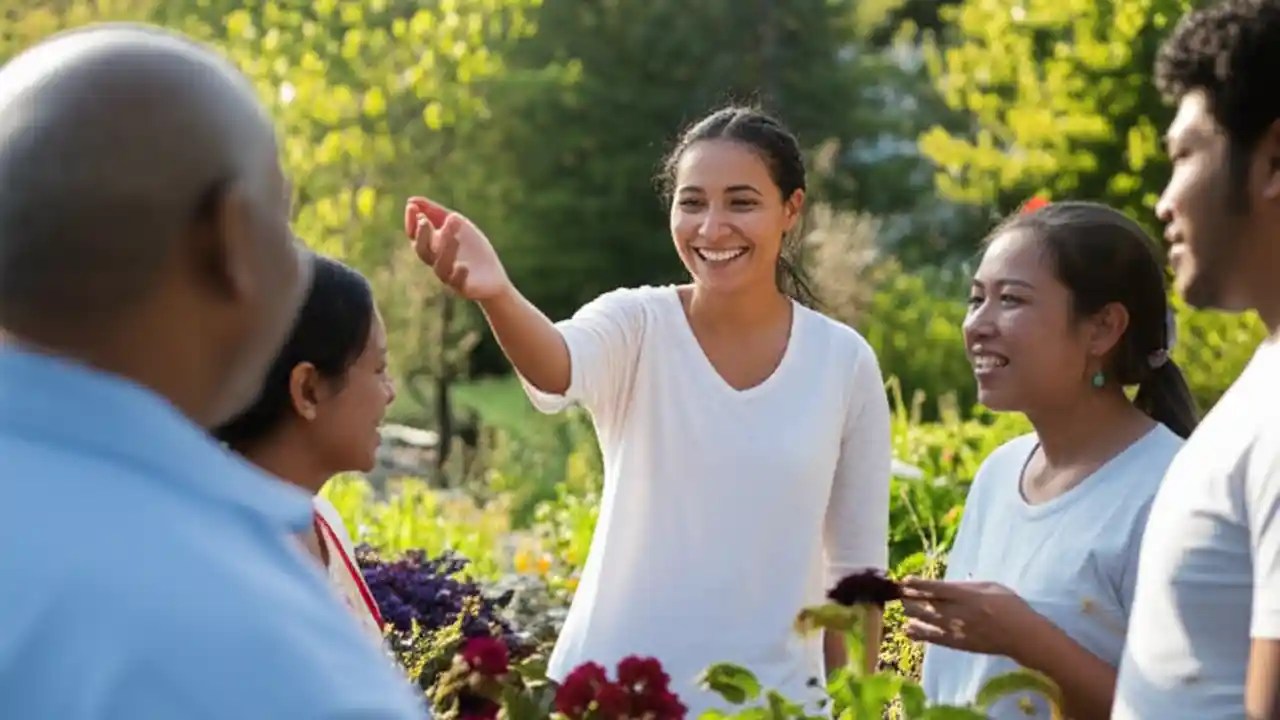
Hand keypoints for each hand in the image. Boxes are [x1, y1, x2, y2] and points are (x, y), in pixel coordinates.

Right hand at [404, 196, 511, 300]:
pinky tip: (463, 266)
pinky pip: (457, 283)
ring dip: (445, 248)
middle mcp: (437, 262)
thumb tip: (412, 200)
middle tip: (425, 221)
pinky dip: (458, 274)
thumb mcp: (457, 224)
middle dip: (422, 235)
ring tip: (453, 233)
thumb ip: (436, 212)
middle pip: (422, 251)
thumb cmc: (472, 248)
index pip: (415, 235)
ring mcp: (450, 276)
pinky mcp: (464, 287)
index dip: (411, 222)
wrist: (493, 276)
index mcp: (433, 246)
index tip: (411, 206)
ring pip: (440, 266)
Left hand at [900, 578, 1044, 658]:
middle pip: (927, 604)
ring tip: (903, 608)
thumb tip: (949, 585)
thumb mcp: (990, 586)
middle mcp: (959, 612)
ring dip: (912, 613)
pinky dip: (919, 634)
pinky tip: (908, 630)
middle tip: (900, 593)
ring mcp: (957, 629)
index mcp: (967, 595)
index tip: (904, 580)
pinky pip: (934, 638)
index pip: (937, 589)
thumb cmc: (1009, 605)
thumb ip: (967, 586)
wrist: (1021, 635)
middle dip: (911, 598)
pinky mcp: (958, 644)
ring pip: (927, 620)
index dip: (919, 585)